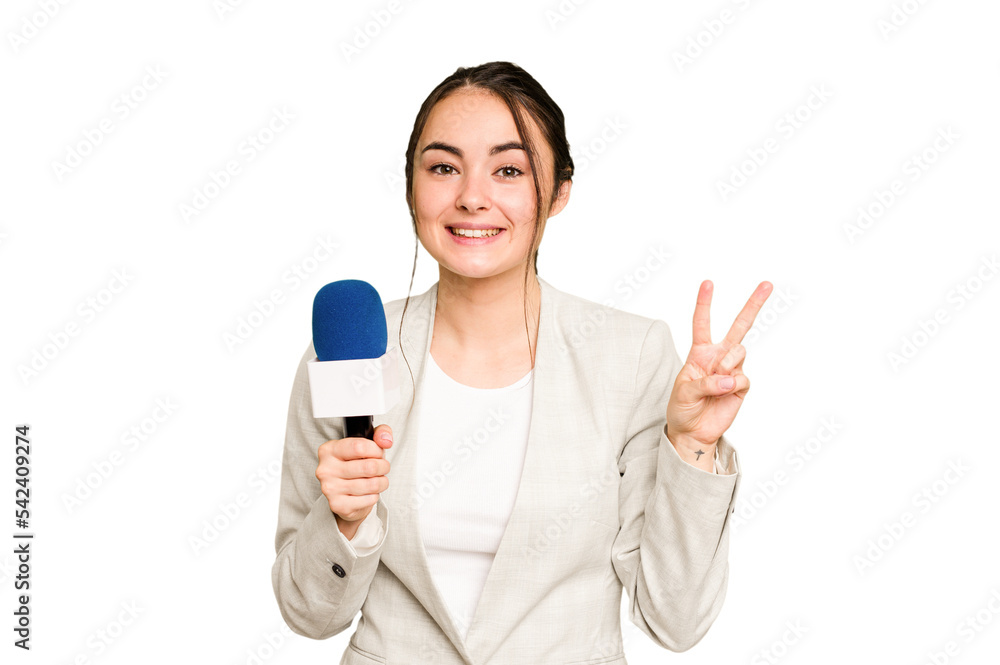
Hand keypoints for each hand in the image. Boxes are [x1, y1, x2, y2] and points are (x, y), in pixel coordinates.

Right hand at [316, 424, 391, 538]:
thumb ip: (380, 433)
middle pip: (369, 467)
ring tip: (378, 480)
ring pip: (371, 484)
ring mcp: (329, 488)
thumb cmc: (356, 465)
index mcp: (329, 450)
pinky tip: (369, 492)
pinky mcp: (338, 505)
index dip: (376, 450)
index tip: (378, 453)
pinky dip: (375, 495)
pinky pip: (369, 499)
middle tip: (383, 467)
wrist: (345, 493)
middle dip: (383, 467)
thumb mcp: (367, 443)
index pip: (359, 447)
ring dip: (381, 482)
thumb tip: (386, 441)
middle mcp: (325, 469)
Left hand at [666, 280, 771, 449]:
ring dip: (727, 364)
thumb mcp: (683, 393)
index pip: (702, 324)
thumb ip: (704, 382)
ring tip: (717, 381)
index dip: (704, 303)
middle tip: (767, 284)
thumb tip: (728, 379)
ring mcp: (732, 370)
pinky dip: (733, 384)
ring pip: (739, 351)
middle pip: (739, 326)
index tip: (708, 283)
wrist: (693, 432)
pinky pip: (743, 377)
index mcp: (699, 353)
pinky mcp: (742, 385)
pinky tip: (725, 392)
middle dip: (753, 305)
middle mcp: (718, 357)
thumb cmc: (683, 408)